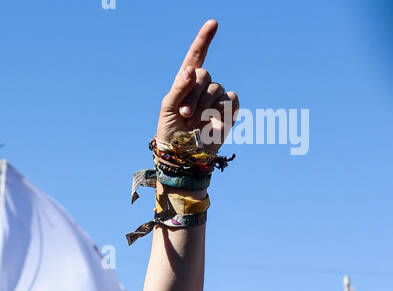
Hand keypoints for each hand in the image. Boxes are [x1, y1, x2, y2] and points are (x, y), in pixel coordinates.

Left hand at [156, 20, 237, 153]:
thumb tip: (191, 70)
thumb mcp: (167, 109)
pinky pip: (231, 100)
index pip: (196, 57)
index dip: (204, 40)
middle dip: (194, 96)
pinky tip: (212, 124)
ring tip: (194, 124)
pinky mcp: (228, 111)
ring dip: (204, 107)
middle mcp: (202, 88)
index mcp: (186, 83)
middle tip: (185, 115)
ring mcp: (216, 99)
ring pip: (217, 89)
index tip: (213, 24)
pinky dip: (221, 111)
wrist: (182, 158)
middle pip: (205, 76)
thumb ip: (178, 88)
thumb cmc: (171, 134)